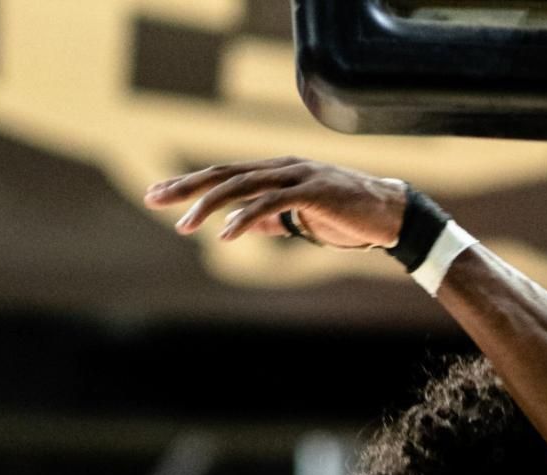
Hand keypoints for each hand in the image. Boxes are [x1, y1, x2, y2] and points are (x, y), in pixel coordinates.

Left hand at [143, 157, 407, 247]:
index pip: (225, 174)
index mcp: (278, 172)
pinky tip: (226, 234)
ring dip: (209, 206)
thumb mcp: (304, 216)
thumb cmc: (351, 217)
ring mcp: (299, 176)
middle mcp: (283, 168)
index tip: (159, 194)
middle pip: (224, 174)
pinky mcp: (314, 191)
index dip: (190, 184)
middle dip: (186, 187)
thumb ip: (274, 217)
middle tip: (153, 199)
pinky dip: (245, 218)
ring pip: (242, 186)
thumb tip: (244, 225)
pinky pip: (271, 203)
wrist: (394, 215)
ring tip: (185, 225)